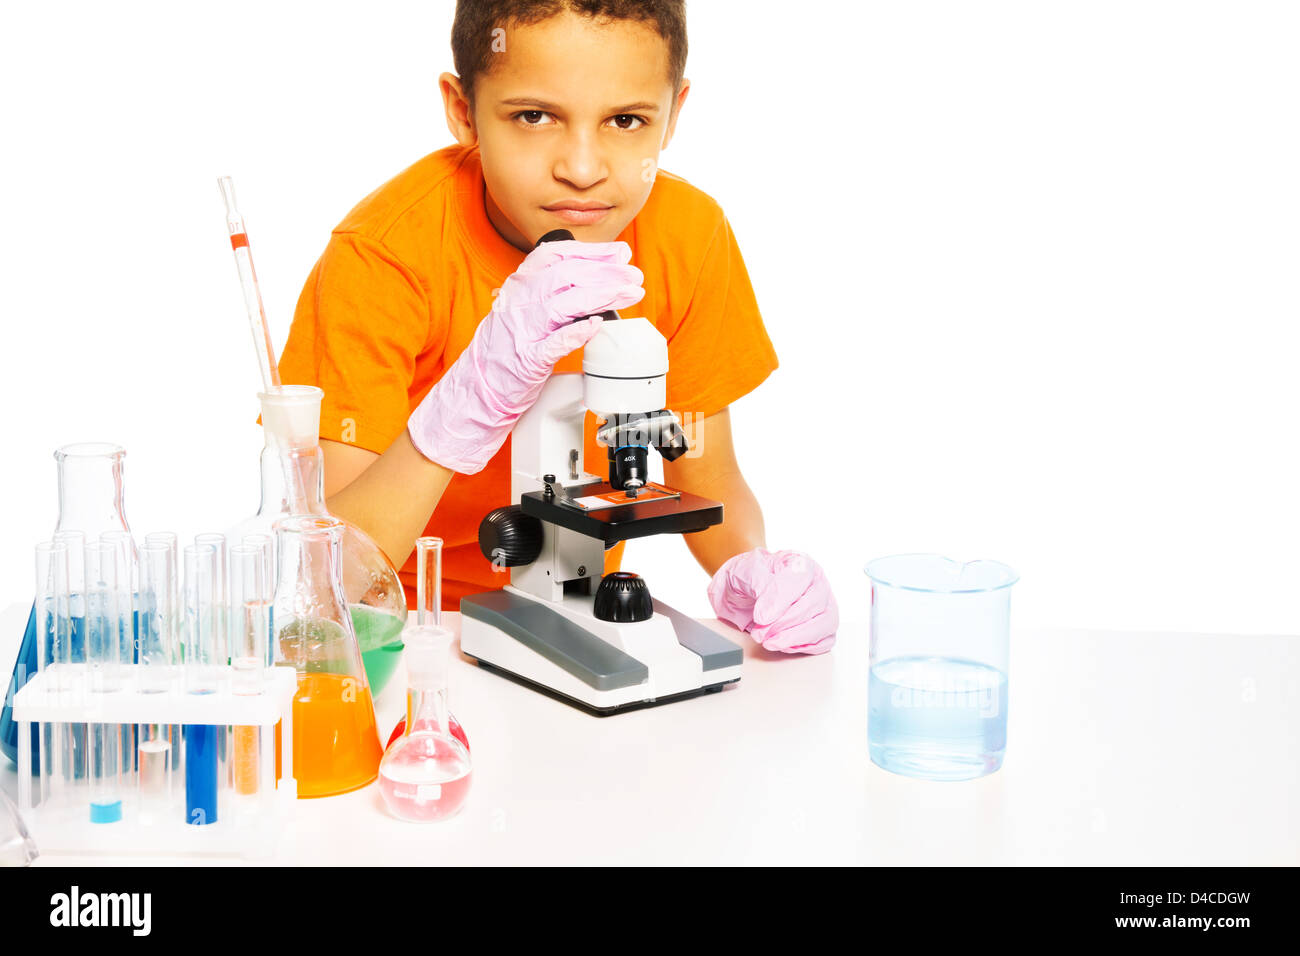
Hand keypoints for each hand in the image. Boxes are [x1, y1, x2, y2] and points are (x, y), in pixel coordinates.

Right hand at [408, 239, 643, 472]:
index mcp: (519, 284)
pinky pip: (553, 342)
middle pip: (566, 276)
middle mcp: (519, 301)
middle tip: (634, 275)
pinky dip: (576, 332)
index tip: (620, 253)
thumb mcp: (524, 307)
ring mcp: (521, 329)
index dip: (591, 251)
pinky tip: (596, 324)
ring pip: (564, 304)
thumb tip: (595, 274)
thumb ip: (552, 289)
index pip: (555, 254)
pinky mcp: (526, 359)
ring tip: (629, 293)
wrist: (477, 384)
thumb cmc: (508, 346)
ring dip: (602, 296)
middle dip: (606, 273)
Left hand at [707, 548, 838, 654]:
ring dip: (795, 638)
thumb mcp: (745, 572)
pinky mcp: (823, 627)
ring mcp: (824, 605)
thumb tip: (768, 614)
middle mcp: (818, 582)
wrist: (742, 593)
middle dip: (784, 624)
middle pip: (814, 604)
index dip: (781, 600)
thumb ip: (759, 585)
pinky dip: (804, 647)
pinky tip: (782, 645)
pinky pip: (825, 641)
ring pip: (825, 624)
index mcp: (801, 562)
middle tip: (759, 634)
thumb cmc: (747, 578)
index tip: (760, 617)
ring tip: (769, 643)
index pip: (800, 578)